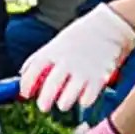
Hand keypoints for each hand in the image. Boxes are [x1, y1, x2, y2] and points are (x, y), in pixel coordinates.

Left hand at [19, 3, 134, 112]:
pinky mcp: (99, 78)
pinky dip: (84, 101)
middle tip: (43, 107)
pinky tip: (83, 99)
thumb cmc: (82, 34)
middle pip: (50, 86)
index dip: (26, 84)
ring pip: (67, 96)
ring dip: (63, 103)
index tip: (25, 93)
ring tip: (62, 104)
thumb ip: (41, 57)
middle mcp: (66, 62)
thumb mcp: (57, 42)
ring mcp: (83, 70)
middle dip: (44, 100)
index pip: (33, 70)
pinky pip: (88, 97)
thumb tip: (23, 72)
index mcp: (53, 51)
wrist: (111, 26)